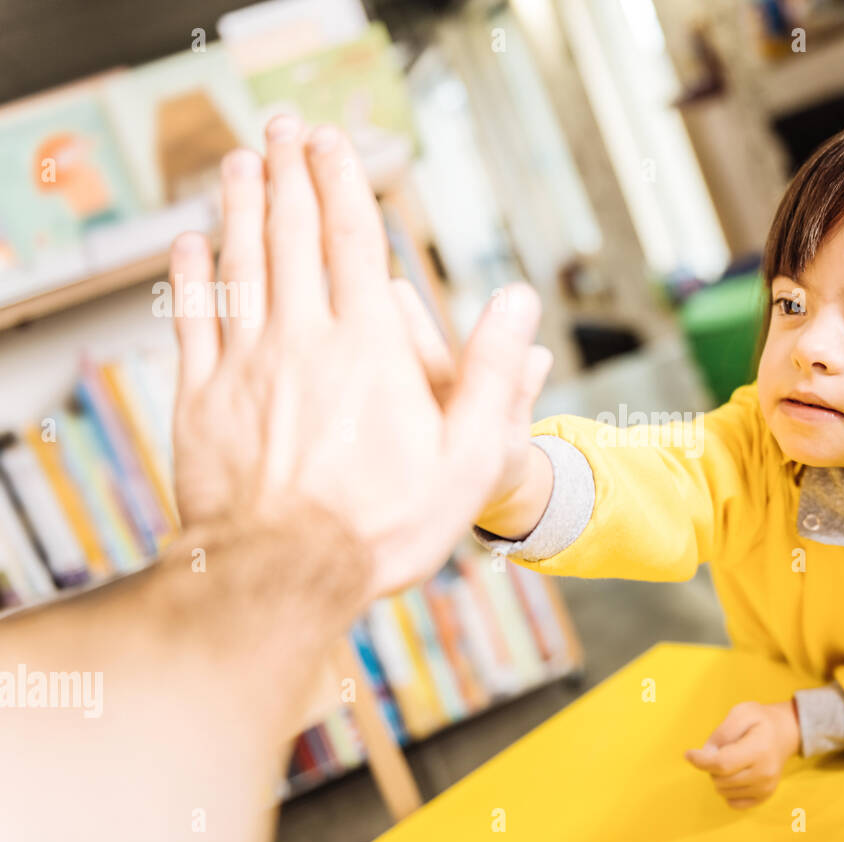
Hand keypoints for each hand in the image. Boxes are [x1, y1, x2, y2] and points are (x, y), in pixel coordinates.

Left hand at [169, 115, 541, 601]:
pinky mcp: (202, 400)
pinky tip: (191, 242)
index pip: (351, 242)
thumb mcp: (470, 460)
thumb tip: (520, 300)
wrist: (282, 579)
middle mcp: (301, 341)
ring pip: (239, 265)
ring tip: (240, 162)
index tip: (333, 140)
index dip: (342, 183)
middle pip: (290, 236)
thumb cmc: (385, 527)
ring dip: (239, 206)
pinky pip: (194, 320)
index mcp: (368, 350)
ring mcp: (245, 367)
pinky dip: (191, 274)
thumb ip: (497, 375)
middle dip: (289, 174)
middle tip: (284, 128)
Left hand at [684, 700, 800, 808]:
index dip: (701, 761)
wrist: (786, 733)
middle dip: (712, 766)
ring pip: (724, 791)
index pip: (722, 764)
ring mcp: (766, 788)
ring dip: (720, 777)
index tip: (689, 754)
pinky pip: (733, 802)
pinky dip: (728, 790)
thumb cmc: (761, 720)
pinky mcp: (764, 796)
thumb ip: (722, 732)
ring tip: (733, 760)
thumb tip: (706, 754)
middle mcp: (764, 773)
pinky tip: (736, 775)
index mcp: (759, 749)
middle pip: (720, 779)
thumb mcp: (741, 712)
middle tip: (723, 750)